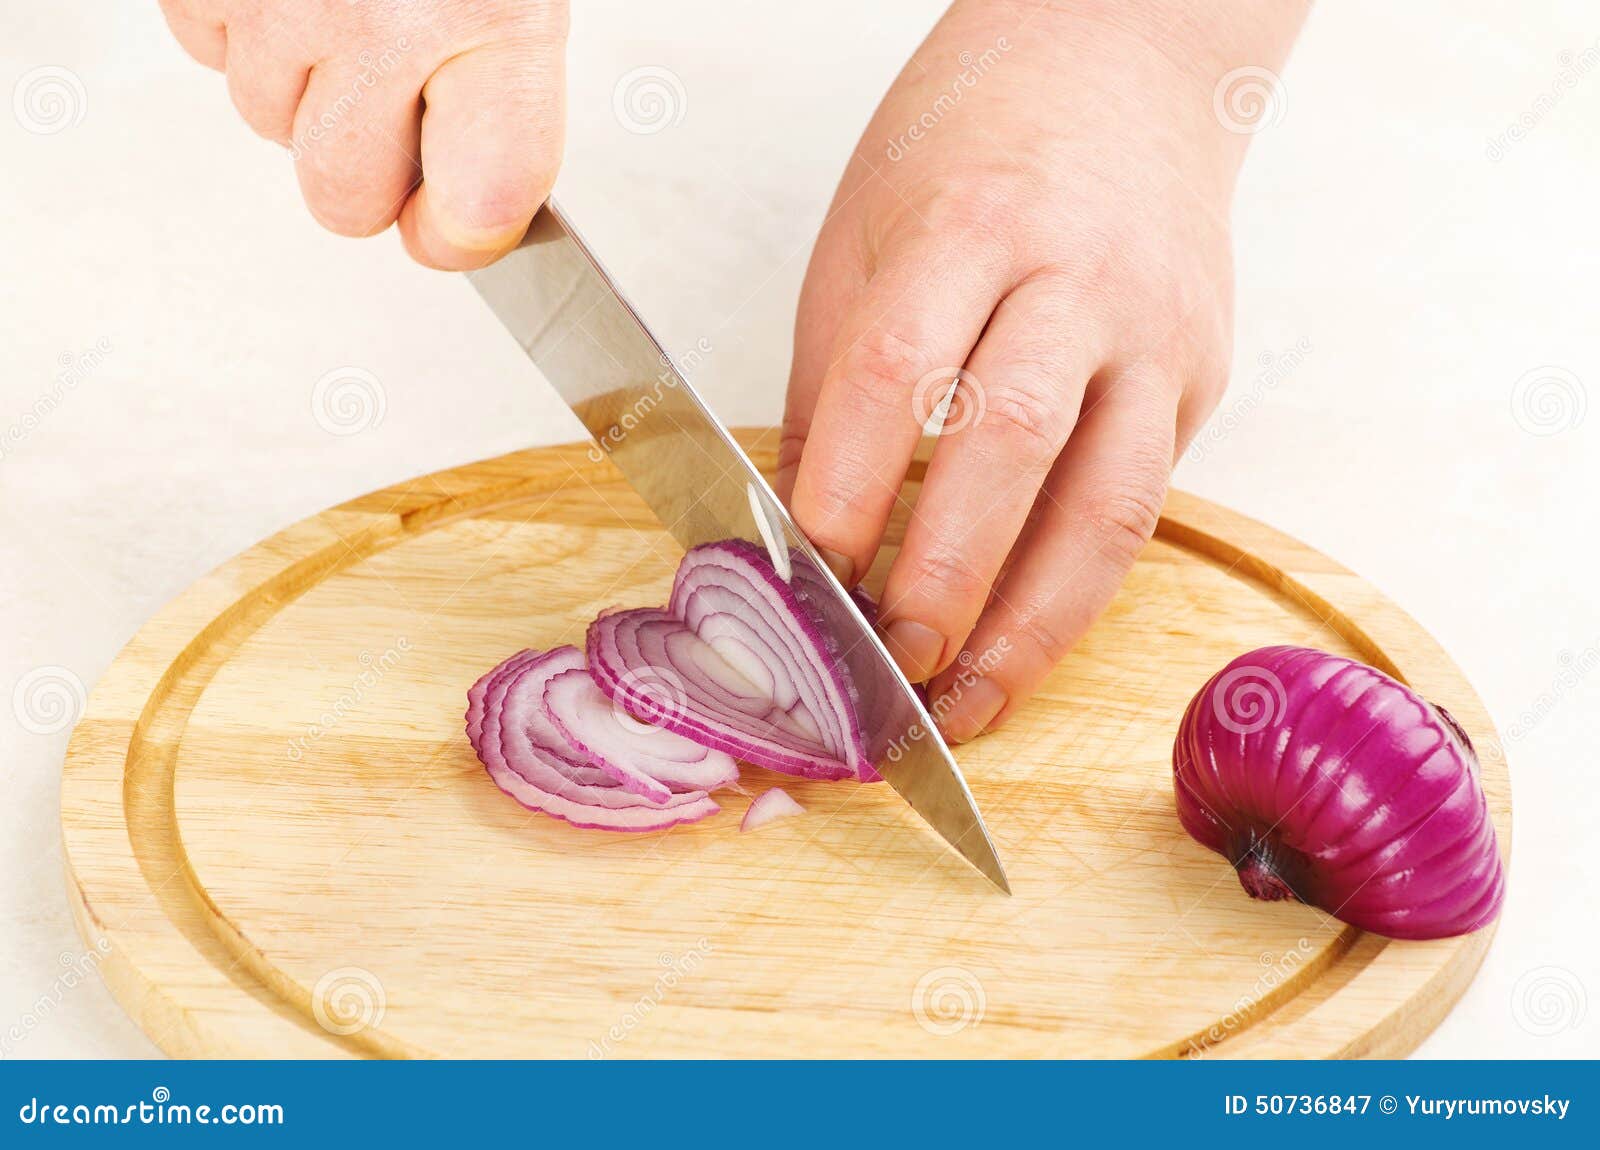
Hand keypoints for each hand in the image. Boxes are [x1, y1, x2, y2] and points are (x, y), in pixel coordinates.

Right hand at [159, 0, 566, 267]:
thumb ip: (500, 108)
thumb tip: (457, 224)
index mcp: (499, 20)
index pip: (480, 207)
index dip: (457, 235)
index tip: (448, 227)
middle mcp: (387, 14)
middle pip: (347, 197)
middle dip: (364, 166)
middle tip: (391, 92)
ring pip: (267, 122)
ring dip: (299, 83)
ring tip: (343, 4)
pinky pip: (206, 43)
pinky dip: (239, 22)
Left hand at [777, 0, 1305, 739]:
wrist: (1129, 62)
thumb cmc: (974, 147)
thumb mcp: (866, 235)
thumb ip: (832, 388)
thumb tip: (792, 536)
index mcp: (971, 222)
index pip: (897, 370)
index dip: (845, 486)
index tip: (806, 575)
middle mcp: (1079, 277)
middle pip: (1012, 443)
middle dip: (946, 575)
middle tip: (892, 667)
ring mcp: (1158, 332)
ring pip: (1110, 502)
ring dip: (1036, 623)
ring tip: (972, 703)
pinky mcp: (1202, 378)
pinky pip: (1144, 502)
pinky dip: (1080, 587)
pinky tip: (1026, 641)